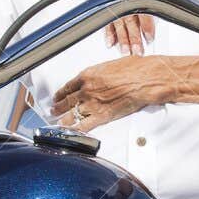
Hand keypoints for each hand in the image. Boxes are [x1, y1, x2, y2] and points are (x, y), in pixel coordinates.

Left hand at [50, 55, 170, 130]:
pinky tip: (70, 133)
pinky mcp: (101, 116)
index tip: (57, 97)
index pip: (68, 86)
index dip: (60, 93)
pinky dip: (75, 130)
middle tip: (53, 110)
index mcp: (88, 75)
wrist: (145, 79)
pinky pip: (84, 126)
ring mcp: (92, 104)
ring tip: (58, 123)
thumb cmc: (134, 69)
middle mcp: (86, 90)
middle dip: (58, 107)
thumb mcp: (111, 65)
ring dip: (63, 120)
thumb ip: (101, 73)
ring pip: (72, 115)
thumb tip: (101, 76)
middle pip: (67, 101)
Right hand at [87, 0, 154, 55]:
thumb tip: (153, 5)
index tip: (150, 38)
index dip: (146, 26)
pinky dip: (108, 30)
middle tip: (137, 53)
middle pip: (127, 21)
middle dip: (132, 39)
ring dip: (121, 38)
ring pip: (116, 22)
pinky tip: (110, 41)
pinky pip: (106, 17)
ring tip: (124, 51)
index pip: (140, 12)